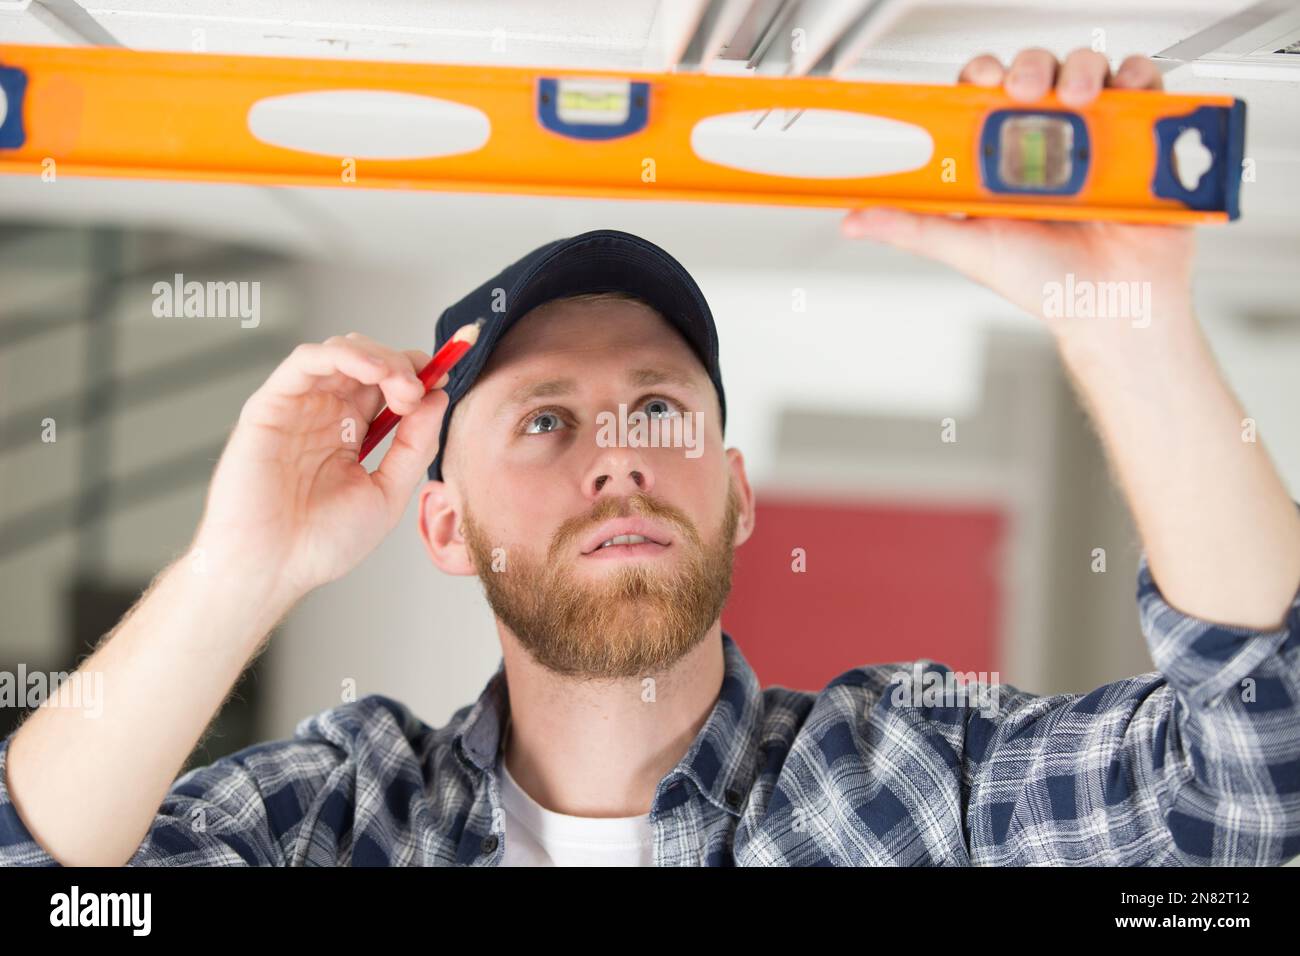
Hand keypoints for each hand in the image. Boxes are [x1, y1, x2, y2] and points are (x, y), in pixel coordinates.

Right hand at [191, 332, 448, 607]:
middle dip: (404, 366)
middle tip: (420, 392)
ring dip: (379, 357)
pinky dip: (342, 355)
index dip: (419, 376)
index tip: (444, 383)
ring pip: (340, 352)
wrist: (274, 568)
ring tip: (402, 387)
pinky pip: (305, 362)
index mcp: (352, 433)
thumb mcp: (387, 493)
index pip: (389, 386)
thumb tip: (438, 398)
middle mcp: (325, 414)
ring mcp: (298, 407)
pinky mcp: (270, 405)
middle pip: (369, 362)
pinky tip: (373, 372)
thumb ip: (414, 446)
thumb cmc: (322, 542)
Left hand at [842, 49, 1195, 348]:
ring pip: (1085, 70)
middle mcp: (1046, 140)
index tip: (980, 84)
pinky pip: (1143, 88)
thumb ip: (913, 229)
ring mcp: (1093, 135)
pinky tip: (1120, 100)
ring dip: (1080, 70)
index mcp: (1001, 159)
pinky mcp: (1141, 138)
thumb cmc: (1044, 281)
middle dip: (1028, 67)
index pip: (982, 97)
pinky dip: (1136, 79)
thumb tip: (855, 220)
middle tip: (1025, 91)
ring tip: (1076, 101)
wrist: (1114, 308)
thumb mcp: (969, 249)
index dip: (979, 79)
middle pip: (1033, 72)